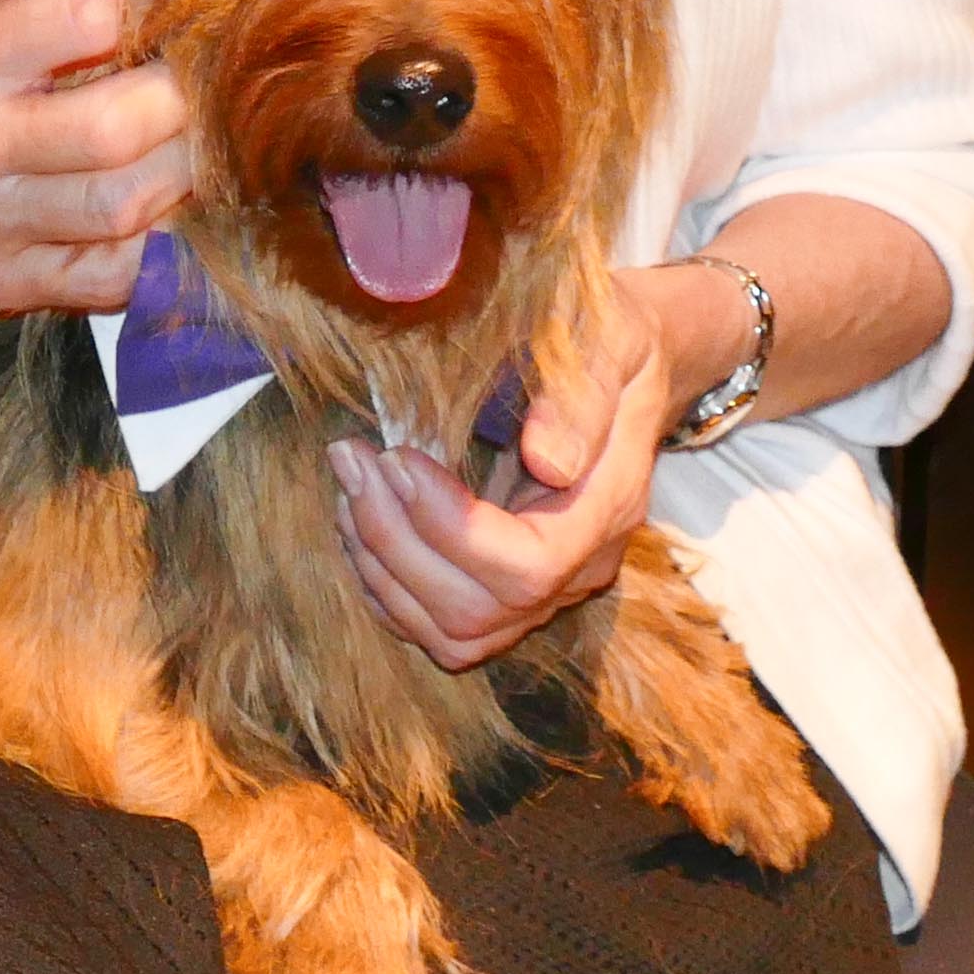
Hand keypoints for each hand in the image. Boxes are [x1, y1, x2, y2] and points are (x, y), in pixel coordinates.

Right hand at [0, 0, 189, 319]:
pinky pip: (115, 278)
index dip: (134, 5)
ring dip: (179, 171)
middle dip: (178, 99)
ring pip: (128, 204)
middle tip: (187, 85)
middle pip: (119, 126)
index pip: (82, 16)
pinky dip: (157, 248)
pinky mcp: (1, 287)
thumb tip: (134, 0)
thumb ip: (19, 24)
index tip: (148, 9)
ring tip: (181, 144)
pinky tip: (157, 213)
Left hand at [327, 273, 674, 670]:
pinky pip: (445, 630)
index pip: (530, 565)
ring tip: (348, 492)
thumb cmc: (609, 339)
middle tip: (351, 461)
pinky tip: (361, 527)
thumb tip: (546, 460)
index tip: (397, 457)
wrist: (625, 367)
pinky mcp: (512, 594)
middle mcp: (582, 567)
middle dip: (395, 543)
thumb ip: (579, 395)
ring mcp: (549, 590)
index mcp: (609, 507)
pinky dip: (389, 589)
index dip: (449, 526)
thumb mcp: (608, 339)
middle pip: (479, 610)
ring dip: (383, 570)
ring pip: (456, 634)